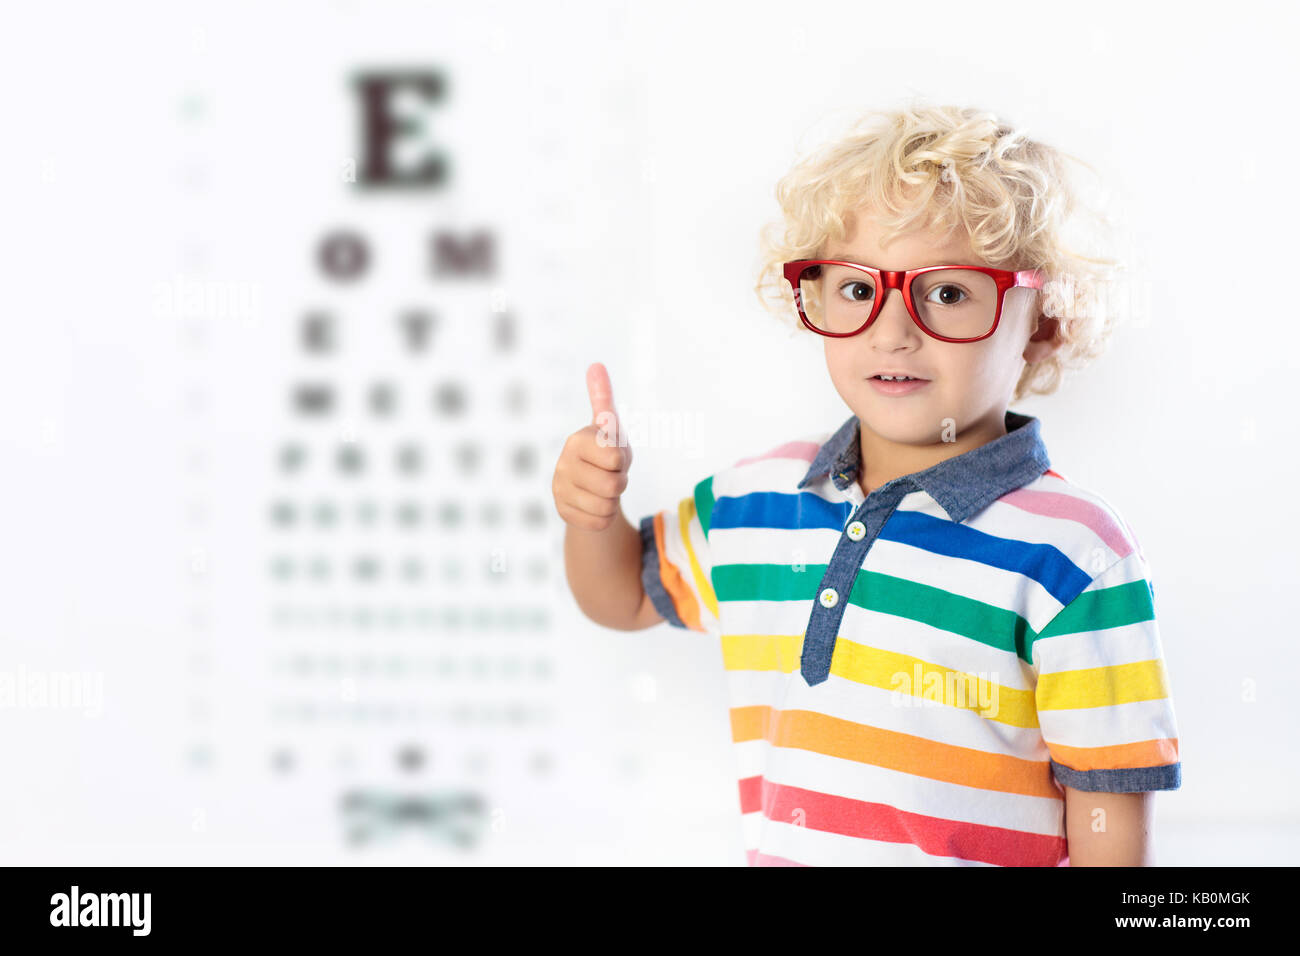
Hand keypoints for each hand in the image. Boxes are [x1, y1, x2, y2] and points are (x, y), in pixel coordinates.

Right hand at [551, 362, 634, 531]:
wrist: (590, 484)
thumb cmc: (604, 451)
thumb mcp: (609, 427)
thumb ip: (603, 398)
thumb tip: (596, 364)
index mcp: (576, 441)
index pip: (615, 457)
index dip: (622, 459)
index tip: (612, 455)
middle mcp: (562, 464)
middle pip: (614, 484)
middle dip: (621, 482)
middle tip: (611, 474)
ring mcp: (560, 490)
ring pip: (607, 506)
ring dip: (613, 500)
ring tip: (603, 488)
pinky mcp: (563, 513)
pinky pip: (600, 522)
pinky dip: (605, 517)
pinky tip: (595, 503)